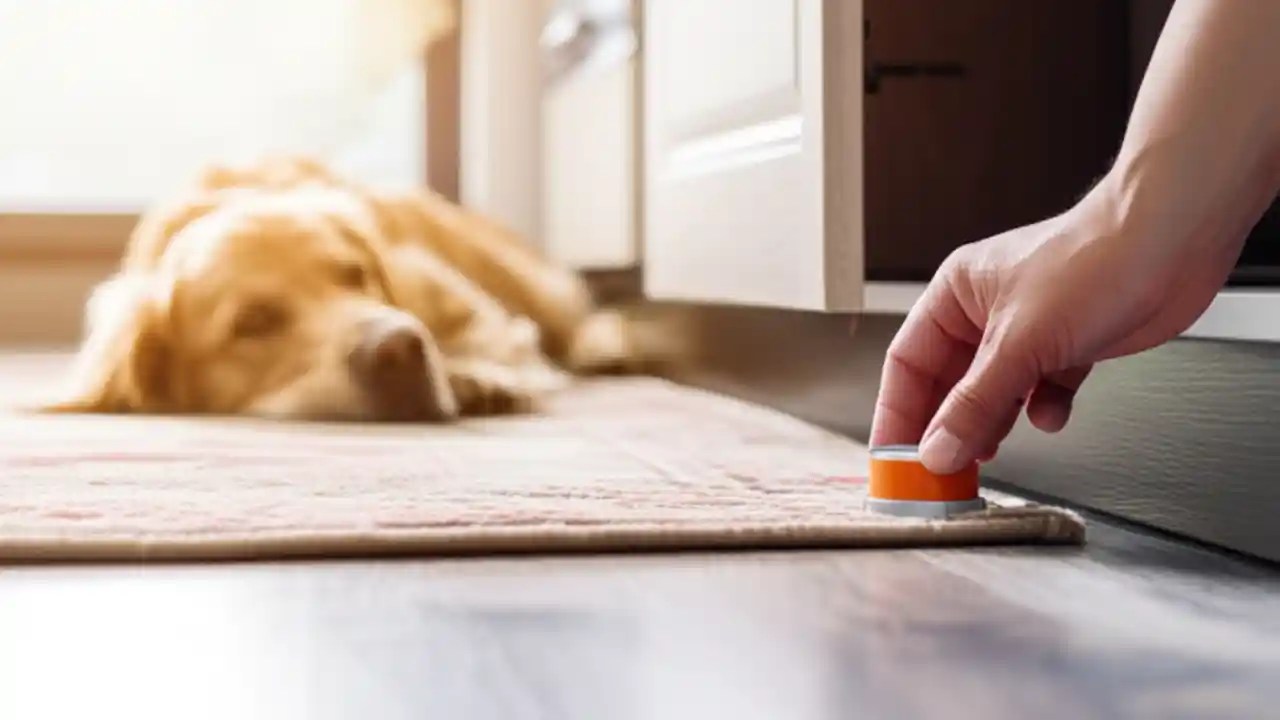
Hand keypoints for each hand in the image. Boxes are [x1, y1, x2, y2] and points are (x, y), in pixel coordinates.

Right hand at [869, 173, 1248, 474]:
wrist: (1174, 241)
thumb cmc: (1094, 258)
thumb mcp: (1019, 344)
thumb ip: (974, 405)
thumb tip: (937, 451)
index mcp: (955, 295)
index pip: (907, 363)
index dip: (896, 412)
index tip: (892, 457)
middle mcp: (986, 312)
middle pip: (948, 383)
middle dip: (947, 427)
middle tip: (940, 471)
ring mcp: (1029, 330)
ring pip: (994, 392)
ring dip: (992, 424)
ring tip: (986, 456)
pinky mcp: (1068, 345)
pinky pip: (1041, 390)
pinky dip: (1043, 409)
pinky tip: (1050, 414)